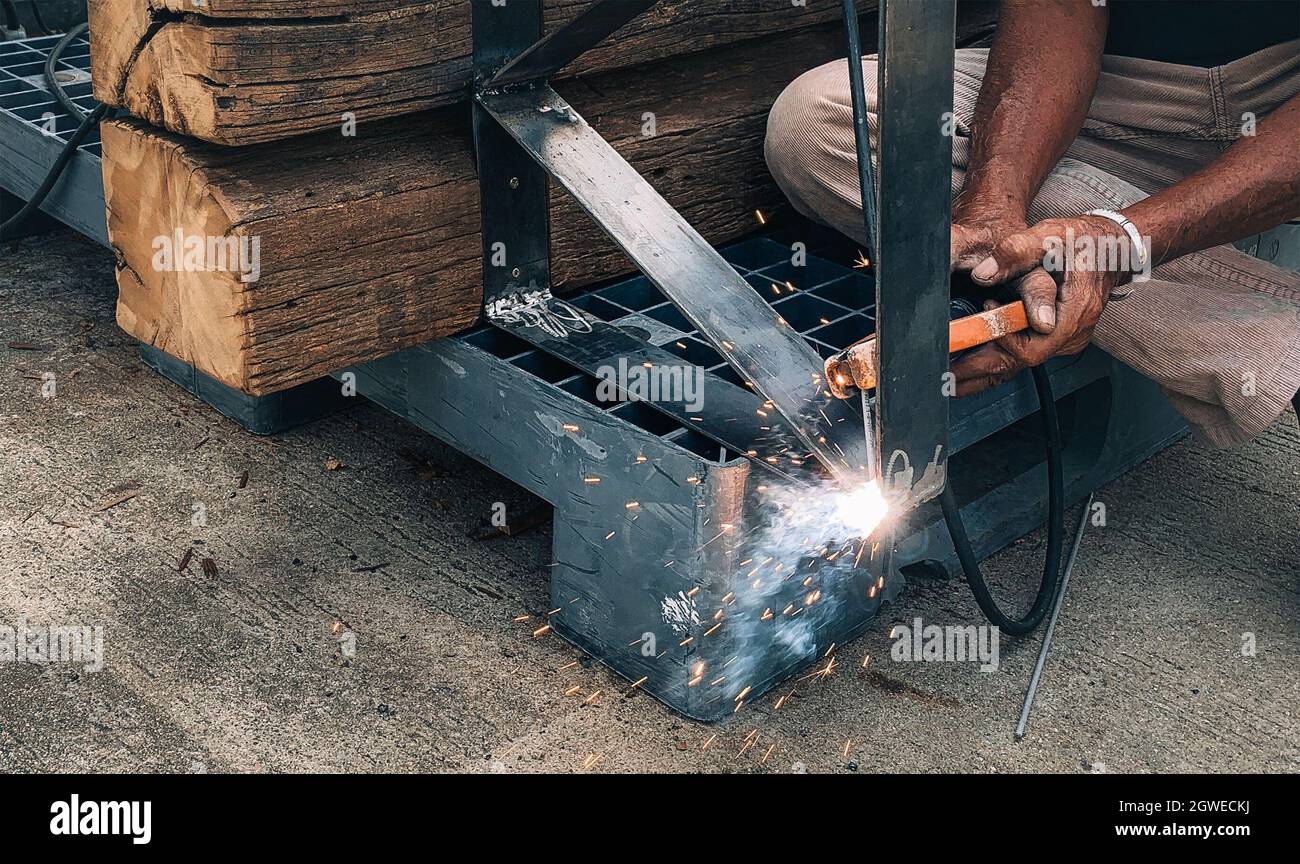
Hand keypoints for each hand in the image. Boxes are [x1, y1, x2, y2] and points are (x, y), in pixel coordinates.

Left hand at [951, 215, 1130, 394]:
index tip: (974, 328)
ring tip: (949, 376)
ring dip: (983, 370)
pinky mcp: (1056, 338)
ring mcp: (1064, 339)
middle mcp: (1071, 334)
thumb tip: (981, 275)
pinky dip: (996, 359)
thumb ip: (1015, 251)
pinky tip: (969, 363)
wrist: (1112, 246)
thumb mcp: (1050, 235)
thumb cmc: (1083, 240)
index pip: (1032, 347)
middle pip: (1020, 363)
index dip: (999, 340)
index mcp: (1074, 314)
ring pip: (1020, 363)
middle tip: (945, 373)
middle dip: (980, 370)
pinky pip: (1023, 355)